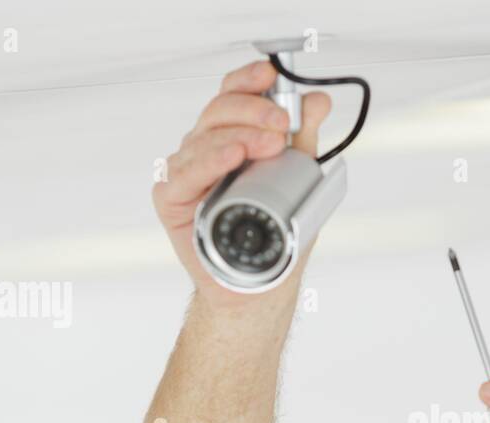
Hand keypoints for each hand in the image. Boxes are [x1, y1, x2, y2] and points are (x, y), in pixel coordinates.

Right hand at [152, 59, 331, 313]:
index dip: (249, 80)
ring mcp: (186, 171)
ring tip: (269, 143)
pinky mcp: (172, 198)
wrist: (260, 281)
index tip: (272, 74)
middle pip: (219, 110)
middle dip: (253, 110)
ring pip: (204, 137)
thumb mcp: (299, 179)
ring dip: (239, 134)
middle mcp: (205, 148)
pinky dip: (210, 161)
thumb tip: (318, 100)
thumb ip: (303, 138)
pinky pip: (185, 172)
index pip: (233, 94)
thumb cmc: (275, 232)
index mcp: (232, 136)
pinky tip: (232, 156)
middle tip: (282, 124)